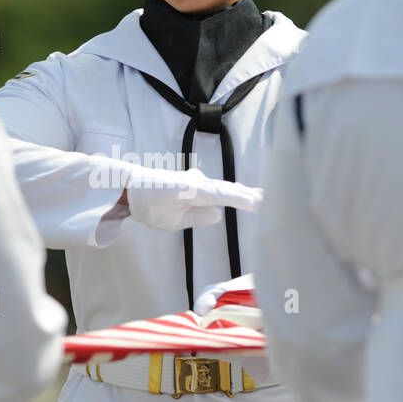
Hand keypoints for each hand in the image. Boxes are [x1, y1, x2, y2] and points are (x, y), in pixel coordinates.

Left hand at [123, 166, 262, 232]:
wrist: (132, 187)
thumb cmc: (148, 204)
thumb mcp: (169, 220)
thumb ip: (195, 217)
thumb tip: (219, 213)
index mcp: (190, 190)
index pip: (221, 194)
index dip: (241, 199)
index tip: (259, 203)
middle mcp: (197, 182)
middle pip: (226, 189)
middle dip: (248, 195)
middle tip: (270, 200)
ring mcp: (197, 181)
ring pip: (223, 188)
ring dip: (243, 193)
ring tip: (263, 198)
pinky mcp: (195, 184)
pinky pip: (217, 188)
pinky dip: (232, 192)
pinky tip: (244, 194)